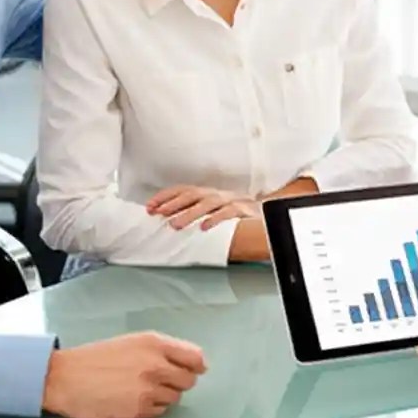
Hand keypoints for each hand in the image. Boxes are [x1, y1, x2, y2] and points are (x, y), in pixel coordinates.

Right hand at [42, 332, 206, 417]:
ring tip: (139, 389)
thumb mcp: (132, 342)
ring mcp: (148, 389)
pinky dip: (151, 408)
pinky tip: (132, 399)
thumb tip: (194, 361)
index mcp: (154, 343)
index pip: (195, 357)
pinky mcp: (139, 410)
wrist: (64, 378)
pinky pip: (159, 412)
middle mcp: (156, 365)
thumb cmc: (94, 359)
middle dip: (178, 381)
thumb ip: (162, 350)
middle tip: (160, 380)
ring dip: (163, 395)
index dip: (197, 365)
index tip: (195, 369)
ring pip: (175, 398)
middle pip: (189, 380)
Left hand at [146, 185, 260, 230]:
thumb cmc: (237, 215)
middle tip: (158, 214)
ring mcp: (231, 200)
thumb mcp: (215, 210)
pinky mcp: (243, 210)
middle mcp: (217, 194)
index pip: (183, 190)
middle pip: (192, 194)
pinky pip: (228, 212)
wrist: (268, 214)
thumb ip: (196, 212)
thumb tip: (169, 221)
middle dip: (173, 204)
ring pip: (207, 202)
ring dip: (189, 213)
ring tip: (175, 225)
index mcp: (208, 193)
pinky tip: (204, 227)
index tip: (150, 207)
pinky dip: (215, 219)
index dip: (165, 197)